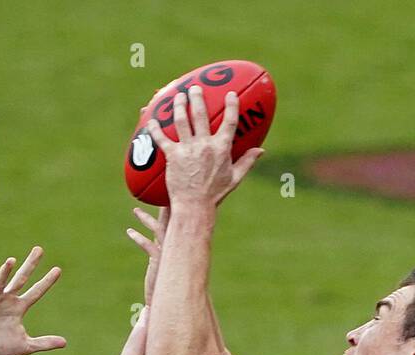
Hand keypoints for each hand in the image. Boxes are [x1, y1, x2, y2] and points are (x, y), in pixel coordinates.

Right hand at [0, 247, 64, 354]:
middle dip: (30, 264)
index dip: (46, 281)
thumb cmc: (2, 348)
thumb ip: (44, 343)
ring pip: (1, 283)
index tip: (58, 269)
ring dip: (5, 272)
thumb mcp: (26, 346)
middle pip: (21, 279)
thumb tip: (65, 343)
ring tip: (11, 260)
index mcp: (19, 308)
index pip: (36, 291)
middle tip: (39, 249)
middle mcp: (8, 301)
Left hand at [126, 206, 167, 305]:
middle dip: (165, 207)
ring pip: (159, 230)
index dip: (173, 209)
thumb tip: (158, 245)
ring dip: (146, 220)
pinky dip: (138, 237)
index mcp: (177, 246)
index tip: (167, 196)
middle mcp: (175, 248)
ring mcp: (169, 254)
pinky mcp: (160, 262)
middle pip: (171, 222)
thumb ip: (161, 252)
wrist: (169, 302)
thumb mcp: (164, 265)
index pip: (177, 223)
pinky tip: (129, 232)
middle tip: (159, 191)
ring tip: (135, 211)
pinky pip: (148, 245)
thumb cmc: (166, 285)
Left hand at [145, 87, 263, 206]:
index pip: (230, 122)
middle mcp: (205, 145)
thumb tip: (261, 150)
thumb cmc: (215, 194)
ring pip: (182, 121)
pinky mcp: (172, 156)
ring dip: (179, 105)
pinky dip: (156, 128)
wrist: (195, 206)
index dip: (232, 106)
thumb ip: (247, 161)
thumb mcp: (234, 178)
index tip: (231, 94)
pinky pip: (162, 138)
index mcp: (222, 149)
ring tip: (178, 96)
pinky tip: (152, 119)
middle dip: (197, 98)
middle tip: (194, 88)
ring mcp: (188, 149)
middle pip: (200, 114)